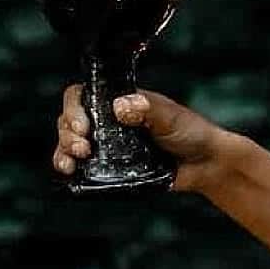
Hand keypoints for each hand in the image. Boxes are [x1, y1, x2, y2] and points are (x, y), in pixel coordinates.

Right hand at [53, 85, 229, 192]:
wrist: (206, 164)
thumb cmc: (193, 134)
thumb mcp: (171, 117)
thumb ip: (148, 110)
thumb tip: (122, 106)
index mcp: (122, 103)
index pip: (84, 96)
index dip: (75, 108)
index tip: (83, 126)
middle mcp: (110, 122)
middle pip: (70, 120)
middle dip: (67, 133)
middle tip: (82, 147)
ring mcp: (108, 145)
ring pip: (70, 142)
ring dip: (63, 150)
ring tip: (73, 161)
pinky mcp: (111, 167)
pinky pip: (83, 166)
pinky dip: (71, 168)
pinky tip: (71, 172)